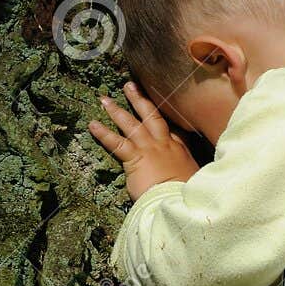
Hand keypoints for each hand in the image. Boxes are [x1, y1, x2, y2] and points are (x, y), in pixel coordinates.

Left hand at [88, 82, 198, 199]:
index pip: (174, 131)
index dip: (165, 120)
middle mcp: (164, 145)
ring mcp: (149, 149)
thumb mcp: (192, 181)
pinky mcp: (135, 158)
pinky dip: (103, 133)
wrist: (179, 200)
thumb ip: (185, 175)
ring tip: (104, 100)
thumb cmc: (186, 195)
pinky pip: (116, 142)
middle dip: (140, 100)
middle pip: (152, 117)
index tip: (159, 110)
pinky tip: (92, 125)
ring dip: (116, 111)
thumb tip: (182, 179)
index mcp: (179, 152)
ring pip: (131, 124)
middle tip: (129, 86)